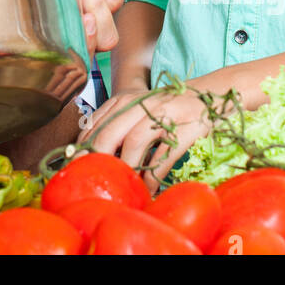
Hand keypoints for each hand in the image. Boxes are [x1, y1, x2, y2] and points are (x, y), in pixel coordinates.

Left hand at [83, 86, 212, 184]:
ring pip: (134, 141)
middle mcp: (140, 103)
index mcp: (124, 99)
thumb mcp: (137, 110)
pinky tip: (149, 189)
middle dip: (98, 160)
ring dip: (127, 168)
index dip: (82, 149)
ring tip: (124, 189)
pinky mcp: (185, 128)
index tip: (76, 170)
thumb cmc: (166, 110)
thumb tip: (86, 154)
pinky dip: (153, 175)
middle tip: (95, 183)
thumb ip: (115, 126)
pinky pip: (164, 155)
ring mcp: (163, 114)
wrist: (209, 95)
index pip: (94, 124)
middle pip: (109, 133)